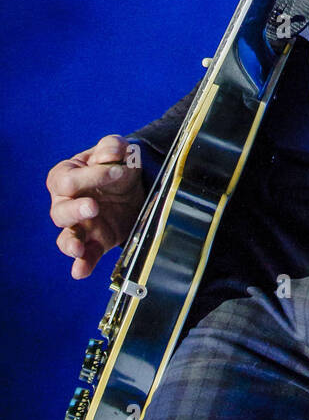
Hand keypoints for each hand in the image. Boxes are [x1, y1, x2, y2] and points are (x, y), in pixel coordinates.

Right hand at [47, 134, 144, 278]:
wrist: (135, 185)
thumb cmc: (116, 164)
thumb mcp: (117, 151)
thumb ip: (111, 148)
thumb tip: (109, 154)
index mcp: (66, 176)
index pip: (68, 179)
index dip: (91, 175)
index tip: (117, 170)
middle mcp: (66, 203)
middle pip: (60, 211)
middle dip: (76, 210)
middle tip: (94, 206)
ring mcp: (80, 225)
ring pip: (66, 237)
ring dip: (71, 243)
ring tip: (78, 247)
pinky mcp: (96, 242)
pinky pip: (85, 257)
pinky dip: (82, 265)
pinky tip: (80, 271)